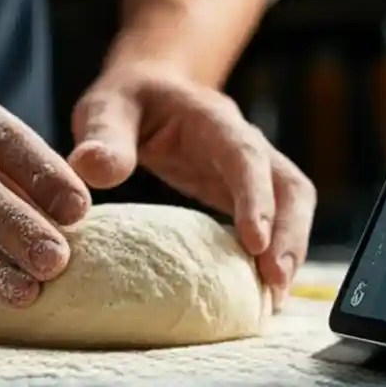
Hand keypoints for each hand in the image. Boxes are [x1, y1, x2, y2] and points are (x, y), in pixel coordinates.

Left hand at [69, 64, 315, 306]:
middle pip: (289, 185)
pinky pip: (276, 221)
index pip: (245, 155)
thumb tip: (93, 168)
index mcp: (213, 119)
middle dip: (290, 233)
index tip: (255, 241)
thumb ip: (103, 136)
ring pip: (292, 204)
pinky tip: (262, 292)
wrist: (149, 89)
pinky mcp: (245, 193)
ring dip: (291, 248)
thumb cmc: (128, 101)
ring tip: (274, 297)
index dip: (256, 197)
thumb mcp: (106, 107)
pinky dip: (275, 254)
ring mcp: (251, 170)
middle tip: (275, 283)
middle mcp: (244, 143)